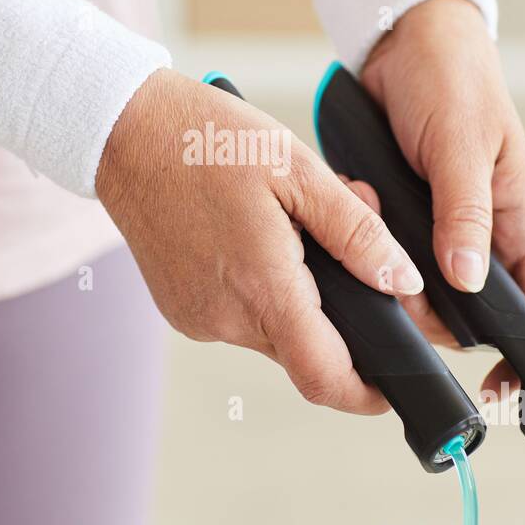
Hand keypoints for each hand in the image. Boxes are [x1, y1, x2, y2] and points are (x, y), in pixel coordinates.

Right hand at [96, 68, 424, 413]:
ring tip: (293, 226)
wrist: (122, 132)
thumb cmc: (207, 139)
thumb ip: (356, 232)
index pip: (324, 377)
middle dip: (338, 312)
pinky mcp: (180, 308)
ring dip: (296, 296)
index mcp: (260, 288)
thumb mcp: (298, 170)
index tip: (395, 381)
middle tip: (341, 242)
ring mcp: (196, 318)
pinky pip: (239, 316)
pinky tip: (258, 237)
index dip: (367, 392)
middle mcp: (224, 318)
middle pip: (304, 350)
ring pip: (273, 331)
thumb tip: (402, 280)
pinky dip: (261, 290)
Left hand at [357, 0, 524, 401]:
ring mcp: (439, 227)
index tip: (501, 391)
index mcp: (518, 219)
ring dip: (393, 285)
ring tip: (366, 256)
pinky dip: (366, 256)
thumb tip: (469, 281)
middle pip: (472, 312)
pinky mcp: (400, 216)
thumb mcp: (462, 146)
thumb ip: (465, 213)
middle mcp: (482, 233)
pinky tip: (348, 237)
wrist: (403, 39)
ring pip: (422, 289)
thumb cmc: (453, 79)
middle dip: (435, 324)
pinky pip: (385, 256)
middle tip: (393, 309)